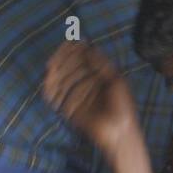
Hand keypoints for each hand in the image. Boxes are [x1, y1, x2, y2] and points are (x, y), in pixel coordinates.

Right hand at [43, 41, 138, 155]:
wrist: (119, 130)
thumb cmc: (122, 105)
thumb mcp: (115, 80)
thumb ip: (101, 65)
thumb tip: (87, 47)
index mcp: (96, 76)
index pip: (81, 59)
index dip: (75, 50)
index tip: (72, 41)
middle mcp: (84, 84)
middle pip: (69, 66)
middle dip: (65, 56)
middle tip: (63, 49)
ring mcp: (74, 95)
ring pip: (60, 78)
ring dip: (57, 67)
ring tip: (56, 60)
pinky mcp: (67, 108)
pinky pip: (54, 95)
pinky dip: (49, 84)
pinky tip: (50, 73)